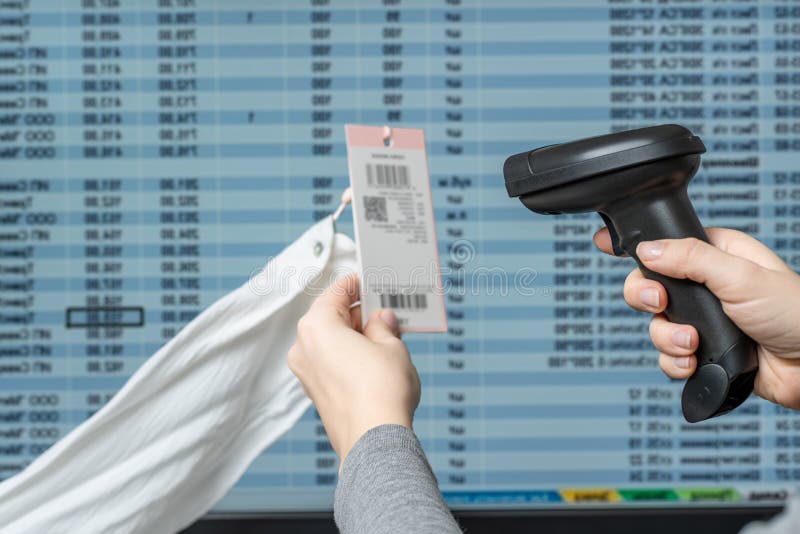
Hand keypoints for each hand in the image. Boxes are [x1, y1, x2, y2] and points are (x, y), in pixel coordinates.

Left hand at [288, 273, 420, 465]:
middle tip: (388, 310)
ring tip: (388, 334)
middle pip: (332, 317)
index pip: (337, 292)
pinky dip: (351, 355)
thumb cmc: (381, 390)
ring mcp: (307, 373)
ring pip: (332, 342)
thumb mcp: (391, 346)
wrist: (374, 440)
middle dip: (361, 313)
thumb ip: (383, 327)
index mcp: (316, 325)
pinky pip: (332, 362)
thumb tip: (381, 319)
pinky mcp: (316, 393)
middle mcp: (304, 347)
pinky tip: (376, 357)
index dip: (359, 284)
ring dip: (357, 335)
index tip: (374, 282)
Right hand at [594, 227, 799, 409]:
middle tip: (658, 302)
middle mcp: (706, 287)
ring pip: (656, 326)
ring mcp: (704, 321)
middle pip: (649, 286)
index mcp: (716, 256)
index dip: (636, 246)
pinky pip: (669, 356)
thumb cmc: (796, 314)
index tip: (604, 244)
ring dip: (668, 338)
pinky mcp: (705, 353)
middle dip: (648, 299)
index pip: (666, 244)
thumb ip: (691, 258)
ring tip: (693, 344)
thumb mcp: (741, 276)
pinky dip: (675, 362)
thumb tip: (648, 249)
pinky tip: (694, 363)